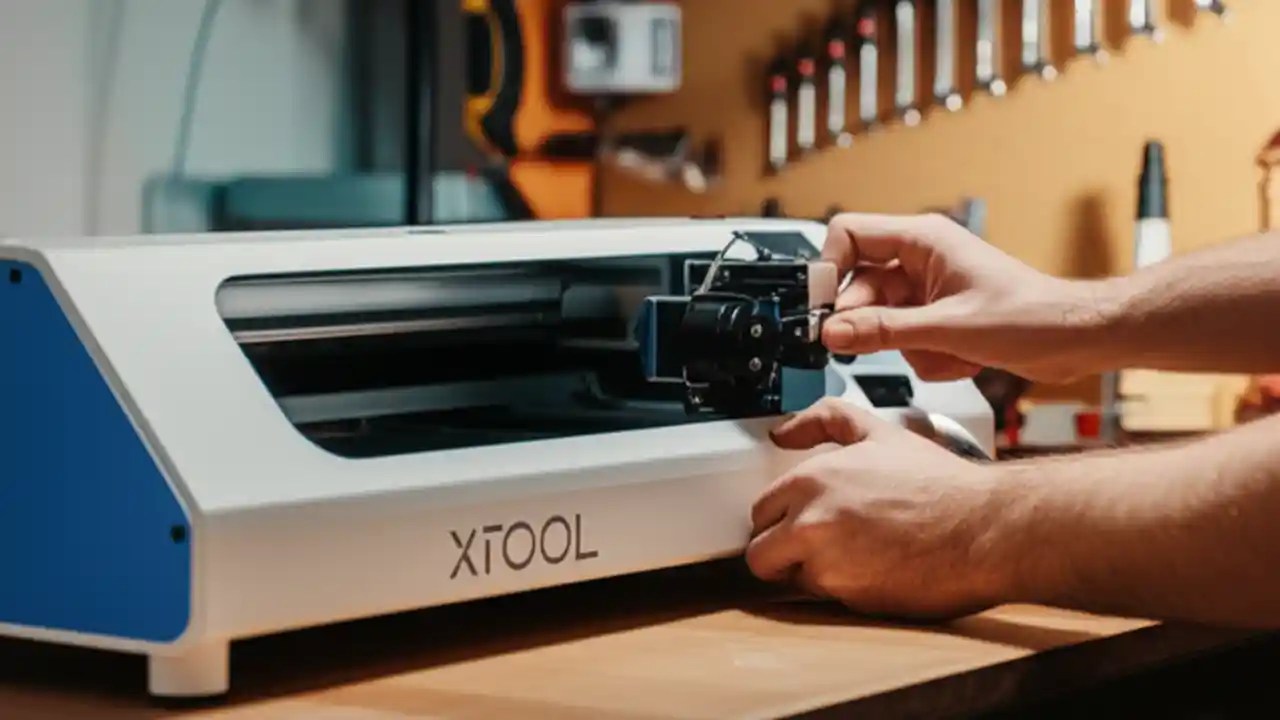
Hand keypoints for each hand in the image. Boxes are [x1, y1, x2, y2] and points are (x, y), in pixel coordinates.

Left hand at [747, 398, 1007, 620]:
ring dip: (812, 573)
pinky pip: (829, 600)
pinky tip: (874, 568)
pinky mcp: (852, 599)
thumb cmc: (939, 483)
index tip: (794, 519)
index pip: (759, 512)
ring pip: (792, 580)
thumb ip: (826, 420)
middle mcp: (810, 524)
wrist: (986, 529)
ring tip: (852, 554)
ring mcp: (829, 566)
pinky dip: (844, 589)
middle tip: (813, 544)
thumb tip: (782, 432)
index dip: (778, 517)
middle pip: (760, 555)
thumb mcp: (880, 433)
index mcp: (810, 481)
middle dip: (781, 552)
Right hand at [821, 213, 1114, 382]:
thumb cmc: (1033, 316)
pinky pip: (903, 341)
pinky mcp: (936, 319)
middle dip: (869, 324)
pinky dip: (926, 358)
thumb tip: (833, 332)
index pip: (847, 235)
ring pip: (880, 320)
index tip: (821, 308)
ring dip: (906, 346)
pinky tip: (959, 358)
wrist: (1075, 340)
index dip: (828, 270)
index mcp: (922, 240)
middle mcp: (920, 261)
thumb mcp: (948, 327)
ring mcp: (927, 291)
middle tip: (876, 345)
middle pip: (858, 287)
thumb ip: (883, 330)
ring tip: (945, 350)